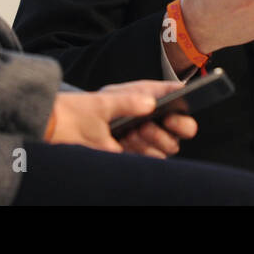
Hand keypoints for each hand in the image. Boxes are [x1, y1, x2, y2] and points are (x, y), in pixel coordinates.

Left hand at [46, 80, 194, 155]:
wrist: (67, 129)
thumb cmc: (89, 108)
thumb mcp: (105, 100)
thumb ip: (128, 100)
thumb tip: (151, 104)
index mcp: (149, 96)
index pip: (177, 95)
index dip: (186, 99)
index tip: (179, 104)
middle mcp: (155, 117)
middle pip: (184, 126)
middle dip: (175, 126)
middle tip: (158, 122)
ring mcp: (150, 137)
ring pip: (170, 145)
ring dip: (155, 141)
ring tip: (134, 132)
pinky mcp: (140, 154)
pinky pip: (153, 158)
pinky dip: (142, 152)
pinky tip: (126, 144)